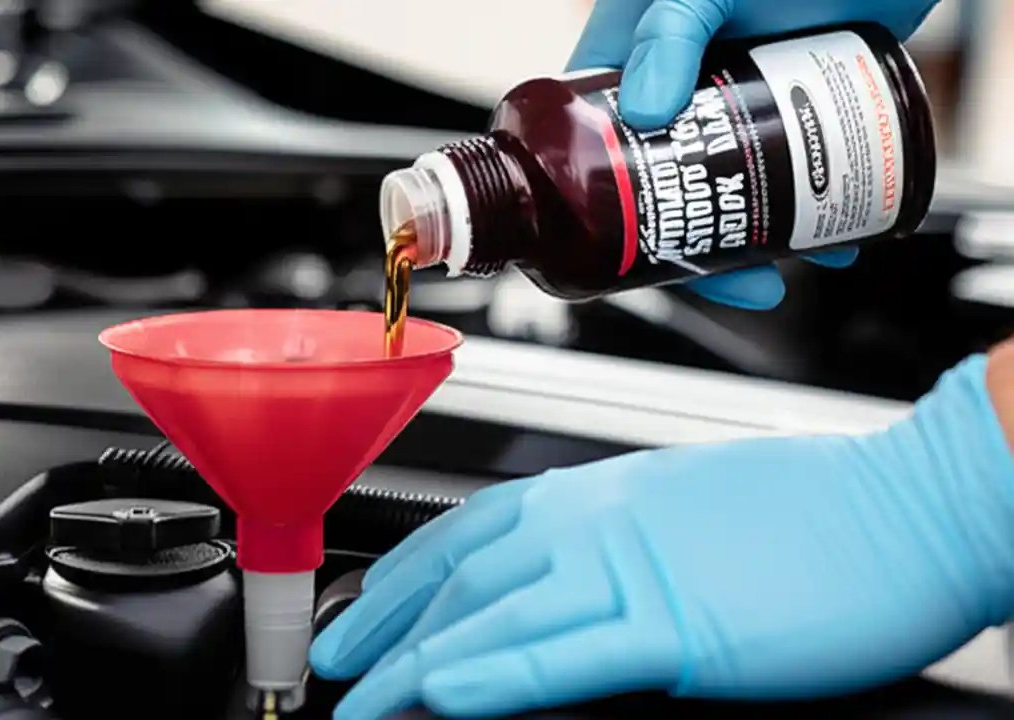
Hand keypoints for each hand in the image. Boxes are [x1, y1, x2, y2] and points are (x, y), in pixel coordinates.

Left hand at [310, 354, 1013, 718]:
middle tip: (334, 659)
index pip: (474, 531)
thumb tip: (576, 567)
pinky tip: (442, 688)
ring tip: (359, 695)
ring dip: (414, 658)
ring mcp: (633, 571)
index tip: (367, 606)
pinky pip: (566, 651)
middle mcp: (599, 523)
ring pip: (496, 617)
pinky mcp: (678, 625)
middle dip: (389, 622)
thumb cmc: (815, 507)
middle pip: (465, 576)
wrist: (904, 503)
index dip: (408, 575)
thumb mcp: (690, 504)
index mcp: (602, 494)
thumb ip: (620, 534)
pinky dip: (496, 670)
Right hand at [566, 0, 940, 309]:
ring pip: (735, 182)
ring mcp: (744, 95)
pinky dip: (811, 206)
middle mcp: (685, 79)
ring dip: (760, 230)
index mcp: (638, 51)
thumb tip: (648, 114)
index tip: (626, 240)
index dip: (602, 192)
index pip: (596, 133)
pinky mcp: (798, 102)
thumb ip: (667, 33)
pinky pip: (792, 166)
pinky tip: (833, 233)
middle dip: (696, 232)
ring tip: (792, 257)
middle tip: (723, 269)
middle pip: (669, 177)